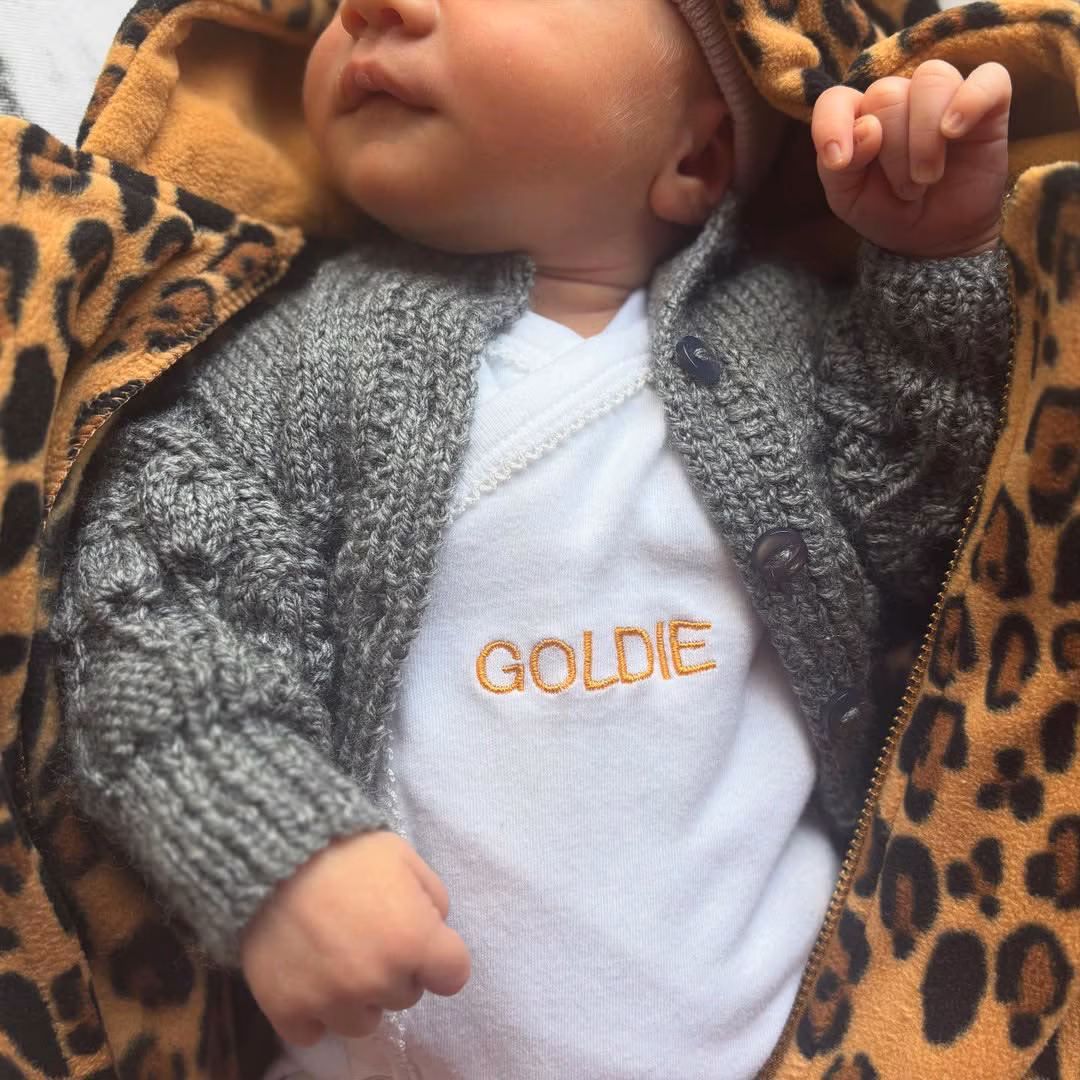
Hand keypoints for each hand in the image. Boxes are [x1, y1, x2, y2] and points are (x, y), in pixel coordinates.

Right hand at [240, 831, 470, 1045]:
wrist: (269, 854)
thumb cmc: (344, 851)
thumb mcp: (403, 856)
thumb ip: (433, 896)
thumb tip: (435, 927)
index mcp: (414, 941)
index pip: (453, 975)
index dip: (439, 956)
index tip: (419, 941)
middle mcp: (377, 980)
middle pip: (406, 996)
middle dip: (395, 970)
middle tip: (368, 935)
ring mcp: (332, 1002)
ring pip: (364, 1022)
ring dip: (357, 997)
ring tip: (336, 957)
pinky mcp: (290, 1013)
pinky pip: (315, 1033)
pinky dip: (313, 1011)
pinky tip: (307, 975)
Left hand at [812, 60, 1010, 258]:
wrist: (937, 239)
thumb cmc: (888, 212)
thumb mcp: (849, 200)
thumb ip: (839, 167)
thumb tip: (867, 128)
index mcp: (860, 118)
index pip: (836, 100)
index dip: (832, 125)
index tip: (839, 163)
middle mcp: (900, 98)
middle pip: (886, 94)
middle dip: (893, 152)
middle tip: (906, 189)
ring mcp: (944, 96)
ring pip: (931, 80)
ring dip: (925, 137)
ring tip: (929, 177)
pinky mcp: (989, 103)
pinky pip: (988, 77)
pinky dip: (971, 100)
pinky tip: (955, 132)